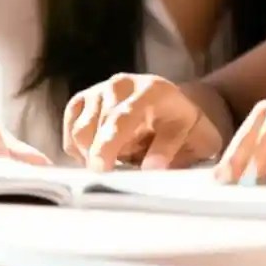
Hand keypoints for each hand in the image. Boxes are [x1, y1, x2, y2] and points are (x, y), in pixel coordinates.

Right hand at [62, 73, 222, 170]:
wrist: (173, 107)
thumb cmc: (185, 126)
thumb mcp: (195, 138)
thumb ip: (171, 150)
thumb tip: (150, 168)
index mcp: (152, 90)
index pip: (122, 118)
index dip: (108, 147)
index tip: (102, 171)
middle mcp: (121, 84)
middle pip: (94, 127)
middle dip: (98, 159)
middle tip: (110, 181)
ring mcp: (99, 91)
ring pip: (79, 132)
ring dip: (91, 156)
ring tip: (114, 165)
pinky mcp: (82, 100)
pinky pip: (71, 133)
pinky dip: (79, 151)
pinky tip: (99, 156)